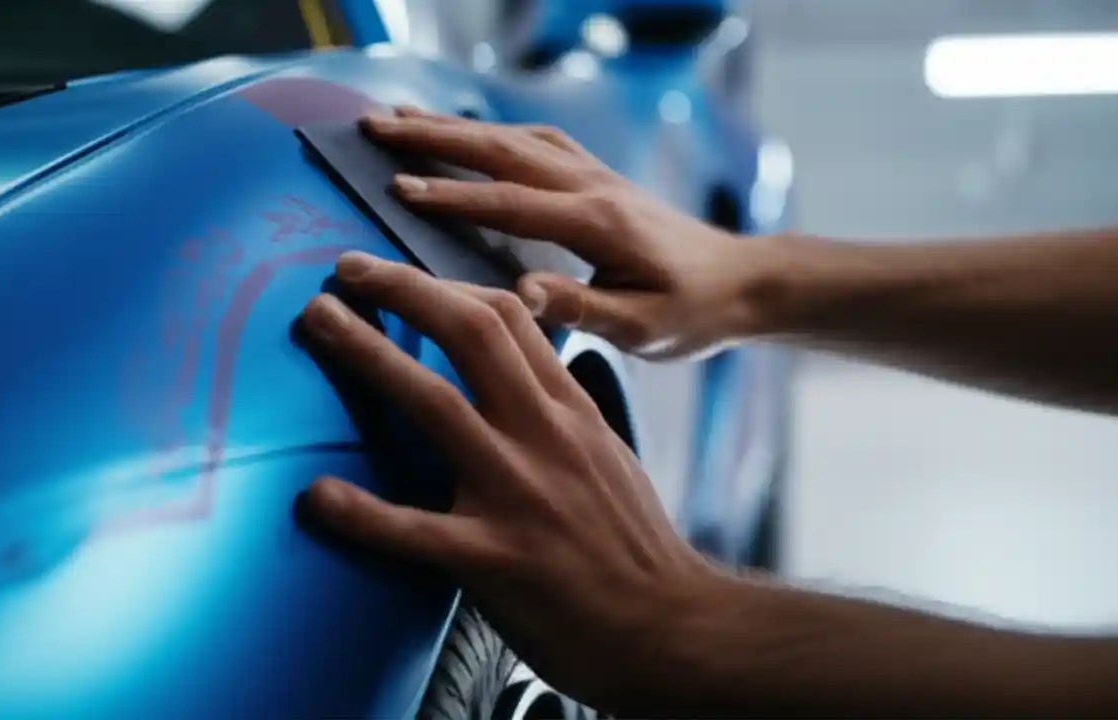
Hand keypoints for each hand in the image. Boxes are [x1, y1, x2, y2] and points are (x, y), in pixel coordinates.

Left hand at [299, 251, 719, 711]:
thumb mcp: (606, 456)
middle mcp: (545, 436)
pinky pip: (416, 530)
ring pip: (435, 403)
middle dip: (402, 289)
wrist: (673, 628)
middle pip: (470, 333)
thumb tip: (522, 375)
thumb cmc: (635, 547)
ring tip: (315, 321)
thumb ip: (561, 411)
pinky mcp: (497, 559)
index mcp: (571, 411)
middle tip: (343, 269)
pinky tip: (314, 496)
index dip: (446, 283)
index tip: (398, 271)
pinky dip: (361, 512)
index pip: (511, 316)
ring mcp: (520, 494)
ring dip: (367, 355)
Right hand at [362, 107, 787, 359]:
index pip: (511, 204)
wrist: (742, 282)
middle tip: (374, 126)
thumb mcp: (644, 328)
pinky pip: (538, 141)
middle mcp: (593, 187)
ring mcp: (597, 176)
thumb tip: (522, 297)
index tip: (397, 188)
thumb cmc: (693, 314)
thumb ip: (584, 310)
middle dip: (434, 137)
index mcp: (597, 225)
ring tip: (401, 119)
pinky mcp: (599, 179)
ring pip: (515, 138)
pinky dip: (494, 131)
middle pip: (502, 150)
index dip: (452, 196)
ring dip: (456, 127)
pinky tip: (468, 132)